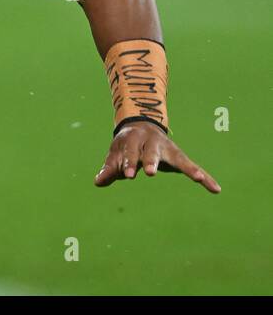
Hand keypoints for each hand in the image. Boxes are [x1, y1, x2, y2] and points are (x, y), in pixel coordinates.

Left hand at [94, 122, 219, 193]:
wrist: (142, 125)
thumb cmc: (127, 145)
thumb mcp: (117, 154)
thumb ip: (110, 168)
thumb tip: (97, 183)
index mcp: (134, 140)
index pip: (130, 153)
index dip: (128, 164)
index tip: (127, 176)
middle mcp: (152, 142)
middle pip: (151, 153)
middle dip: (150, 162)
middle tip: (150, 172)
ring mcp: (168, 149)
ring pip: (177, 158)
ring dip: (187, 168)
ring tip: (198, 178)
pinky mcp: (180, 157)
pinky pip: (193, 167)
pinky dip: (205, 177)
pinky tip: (216, 189)